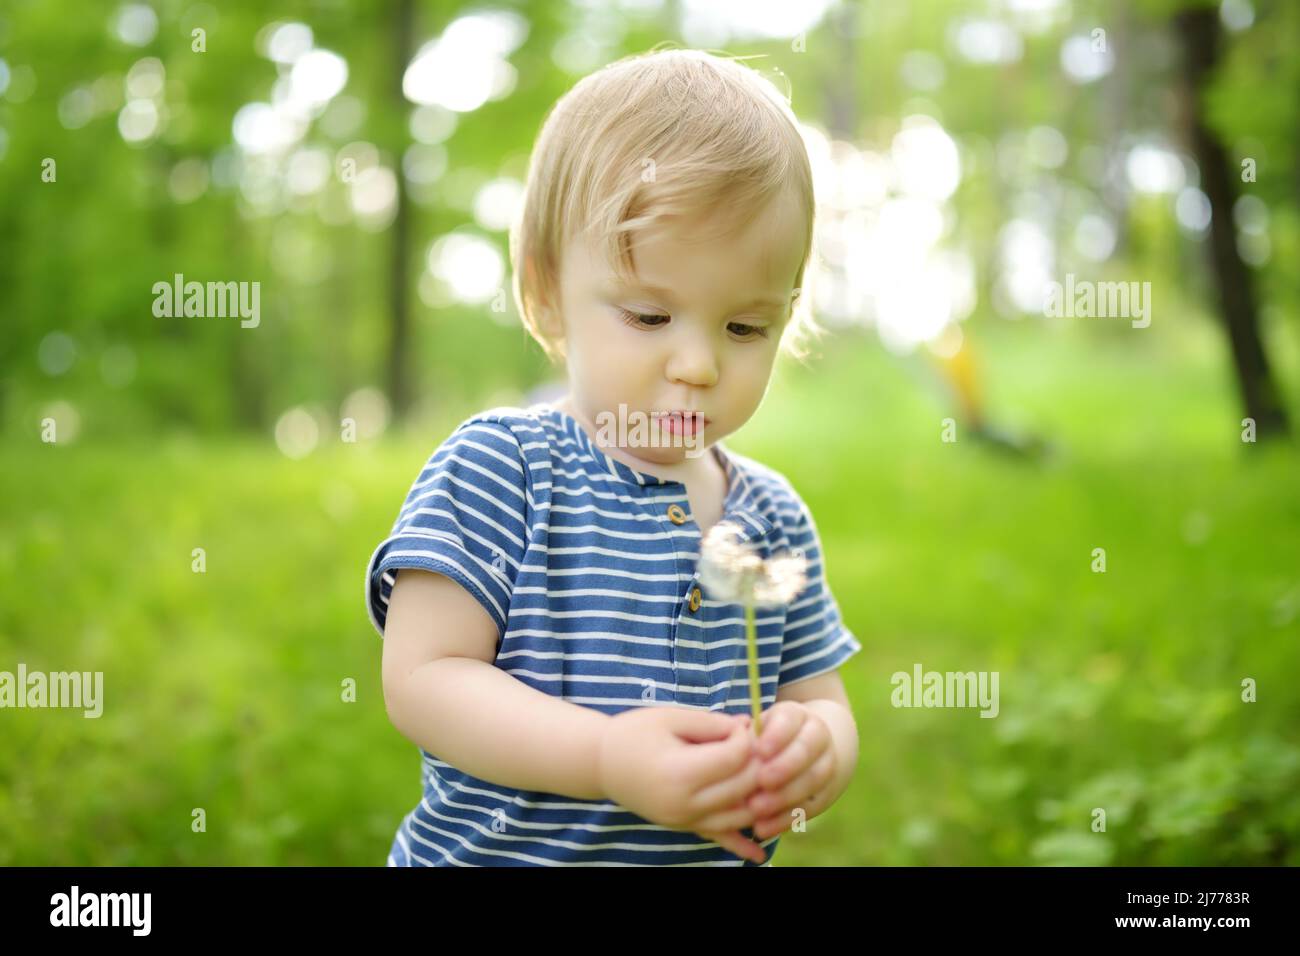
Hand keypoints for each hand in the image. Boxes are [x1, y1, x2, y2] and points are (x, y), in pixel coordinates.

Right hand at [598, 707, 767, 862]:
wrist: (602, 763)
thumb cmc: (635, 734)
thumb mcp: (671, 717)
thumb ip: (712, 723)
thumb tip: (747, 727)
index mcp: (679, 772)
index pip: (734, 758)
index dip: (745, 738)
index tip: (740, 724)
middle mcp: (684, 803)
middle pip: (742, 786)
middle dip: (758, 763)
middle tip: (756, 744)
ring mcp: (685, 820)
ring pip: (739, 815)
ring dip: (758, 796)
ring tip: (762, 773)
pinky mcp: (684, 827)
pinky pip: (718, 839)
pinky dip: (740, 845)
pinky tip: (759, 854)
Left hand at [745, 701, 836, 840]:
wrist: (806, 750)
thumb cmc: (765, 738)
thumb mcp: (756, 729)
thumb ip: (744, 737)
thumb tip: (729, 745)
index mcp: (796, 715)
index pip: (790, 719)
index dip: (777, 735)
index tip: (759, 750)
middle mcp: (817, 736)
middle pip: (806, 749)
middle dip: (784, 767)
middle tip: (761, 781)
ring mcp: (825, 764)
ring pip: (813, 779)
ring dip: (784, 796)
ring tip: (756, 808)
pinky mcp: (824, 793)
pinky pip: (808, 808)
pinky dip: (784, 820)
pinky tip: (762, 828)